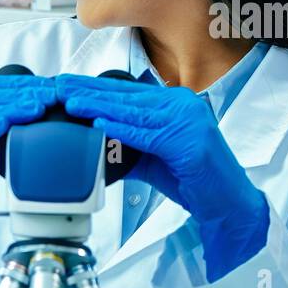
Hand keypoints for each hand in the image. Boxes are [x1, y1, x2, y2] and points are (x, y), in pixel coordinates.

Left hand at [56, 73, 268, 281]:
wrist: (226, 203)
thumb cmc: (191, 178)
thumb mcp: (152, 157)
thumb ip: (127, 144)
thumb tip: (94, 140)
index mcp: (175, 104)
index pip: (129, 93)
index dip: (97, 88)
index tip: (70, 84)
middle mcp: (183, 106)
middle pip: (128, 98)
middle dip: (91, 92)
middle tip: (61, 86)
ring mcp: (188, 122)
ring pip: (134, 113)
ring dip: (100, 106)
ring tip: (73, 102)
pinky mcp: (189, 143)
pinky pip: (147, 135)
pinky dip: (122, 129)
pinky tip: (100, 123)